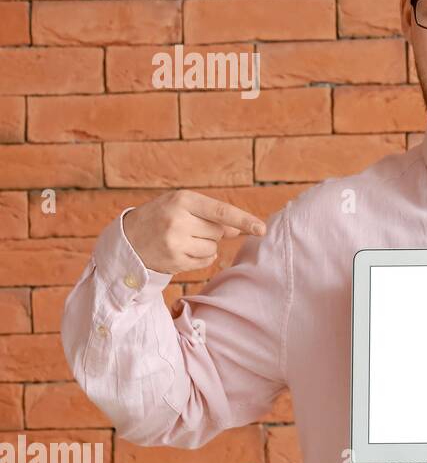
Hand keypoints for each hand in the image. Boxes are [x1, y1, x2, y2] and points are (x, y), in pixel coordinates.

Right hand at [121, 189, 265, 274]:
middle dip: (211, 231)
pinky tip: (182, 250)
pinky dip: (201, 257)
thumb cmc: (161, 217)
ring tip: (183, 239)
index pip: (220, 211)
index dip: (244, 220)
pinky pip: (206, 261)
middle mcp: (178, 220)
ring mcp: (176, 243)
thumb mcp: (182, 205)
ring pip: (213, 248)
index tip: (261, 229)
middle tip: (188, 227)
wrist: (128, 239)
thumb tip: (237, 228)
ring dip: (206, 245)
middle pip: (219, 231)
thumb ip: (211, 213)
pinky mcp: (175, 261)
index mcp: (182, 200)